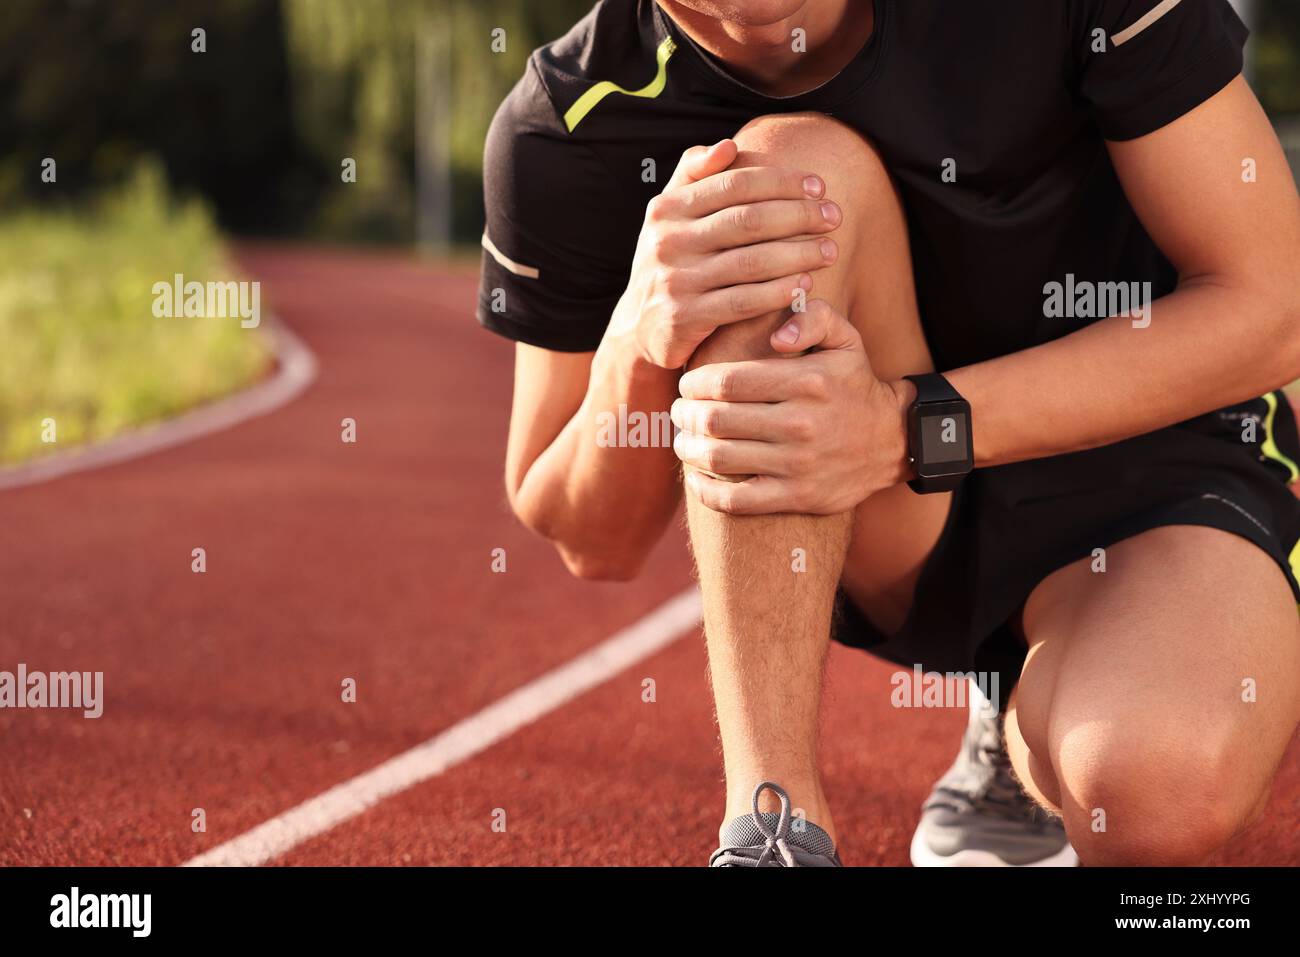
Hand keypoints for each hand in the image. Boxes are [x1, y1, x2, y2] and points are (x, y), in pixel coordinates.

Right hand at [608, 139, 841, 369]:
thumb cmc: (673, 261)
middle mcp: (668, 241)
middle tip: (834, 217)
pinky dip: (779, 292)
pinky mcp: (686, 318)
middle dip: (799, 216)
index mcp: (667, 208)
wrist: (642, 326)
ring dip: (799, 255)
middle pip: (749, 221)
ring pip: (752, 262)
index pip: (735, 184)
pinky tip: (805, 285)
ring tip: (830, 251)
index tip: (819, 187)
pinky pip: (743, 302)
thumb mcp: (671, 216)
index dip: (782, 182)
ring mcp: (676, 281)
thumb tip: (727, 146)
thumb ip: (694, 175)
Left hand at [671, 300, 911, 514]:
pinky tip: (695, 477)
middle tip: (679, 411)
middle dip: (685, 414)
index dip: (694, 383)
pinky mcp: (796, 497)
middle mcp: (801, 424)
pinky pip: (735, 501)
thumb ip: (813, 317)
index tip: (687, 385)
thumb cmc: (854, 384)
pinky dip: (705, 491)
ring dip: (688, 448)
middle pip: (715, 419)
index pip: (726, 381)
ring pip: (719, 458)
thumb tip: (776, 335)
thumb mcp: (845, 338)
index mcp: (807, 381)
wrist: (892, 440)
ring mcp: (797, 465)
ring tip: (683, 439)